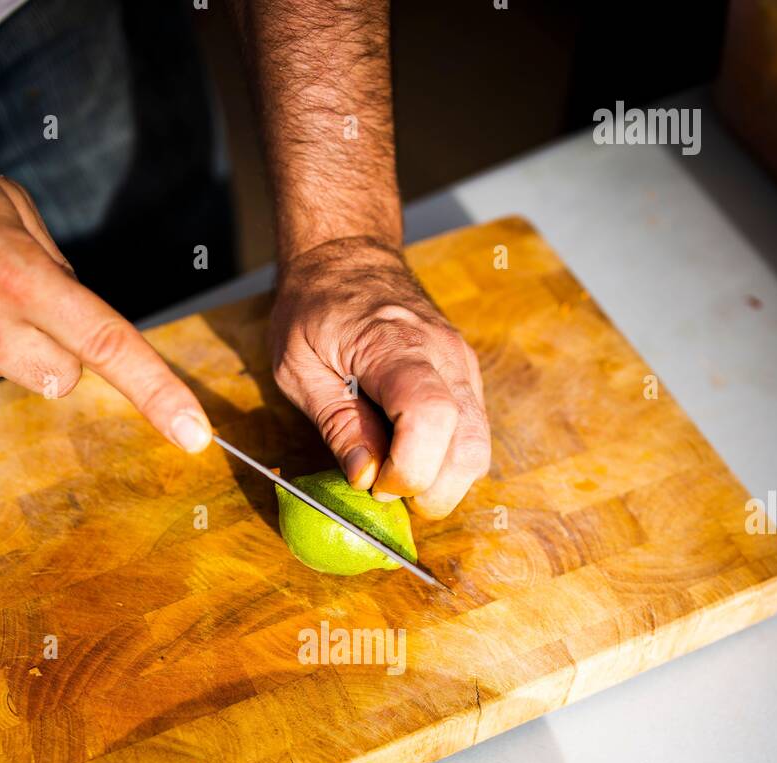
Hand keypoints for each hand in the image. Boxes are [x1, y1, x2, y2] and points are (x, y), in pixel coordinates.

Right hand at [0, 138, 211, 451]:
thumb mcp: (10, 208)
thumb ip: (56, 270)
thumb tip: (81, 323)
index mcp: (17, 275)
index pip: (107, 344)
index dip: (158, 391)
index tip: (193, 434)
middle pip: (65, 380)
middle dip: (59, 350)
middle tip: (20, 301)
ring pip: (15, 377)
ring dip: (5, 345)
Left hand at [271, 236, 490, 517]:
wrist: (346, 257)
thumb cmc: (314, 308)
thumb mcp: (298, 368)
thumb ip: (336, 424)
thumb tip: (365, 477)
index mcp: (394, 345)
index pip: (430, 417)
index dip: (409, 469)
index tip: (375, 485)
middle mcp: (444, 355)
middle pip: (468, 447)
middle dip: (430, 491)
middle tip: (384, 490)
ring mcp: (463, 366)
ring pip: (478, 449)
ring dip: (442, 483)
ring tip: (396, 476)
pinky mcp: (467, 379)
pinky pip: (472, 436)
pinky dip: (446, 463)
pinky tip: (410, 457)